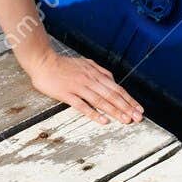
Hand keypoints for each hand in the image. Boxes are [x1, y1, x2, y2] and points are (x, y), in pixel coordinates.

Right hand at [22, 44, 143, 125]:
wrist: (43, 61)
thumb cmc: (63, 64)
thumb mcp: (86, 63)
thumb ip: (100, 72)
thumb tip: (113, 80)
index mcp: (95, 73)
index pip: (116, 88)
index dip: (129, 99)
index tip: (139, 109)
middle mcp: (89, 80)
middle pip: (111, 95)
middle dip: (127, 107)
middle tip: (138, 118)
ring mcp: (78, 87)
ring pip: (100, 100)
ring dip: (114, 111)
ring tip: (125, 120)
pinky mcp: (66, 94)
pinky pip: (82, 105)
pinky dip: (94, 113)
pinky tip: (103, 120)